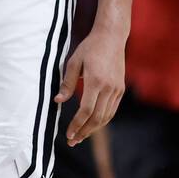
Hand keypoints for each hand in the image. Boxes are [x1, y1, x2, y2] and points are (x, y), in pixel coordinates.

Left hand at [56, 26, 125, 146]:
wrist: (111, 37)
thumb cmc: (90, 48)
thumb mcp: (74, 62)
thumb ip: (67, 83)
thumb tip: (58, 101)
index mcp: (95, 81)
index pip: (86, 110)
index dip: (76, 125)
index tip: (68, 134)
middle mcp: (108, 87)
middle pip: (97, 118)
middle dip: (84, 132)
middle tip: (72, 141)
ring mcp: (116, 89)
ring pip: (106, 116)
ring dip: (93, 129)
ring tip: (81, 136)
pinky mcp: (120, 89)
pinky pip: (112, 110)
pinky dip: (102, 120)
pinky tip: (92, 124)